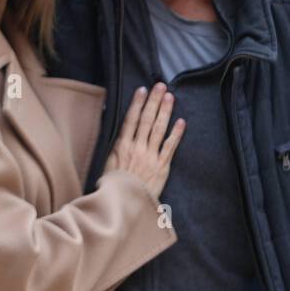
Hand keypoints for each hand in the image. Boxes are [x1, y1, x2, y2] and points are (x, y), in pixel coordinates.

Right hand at [103, 83, 184, 198]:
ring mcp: (151, 156)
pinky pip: (171, 147)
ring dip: (165, 111)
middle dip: (154, 101)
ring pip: (159, 129)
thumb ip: (115, 147)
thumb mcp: (107, 164)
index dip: (137, 103)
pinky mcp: (162, 167)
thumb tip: (119, 132)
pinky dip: (176, 134)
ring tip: (170, 96)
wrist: (123, 205)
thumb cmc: (113, 186)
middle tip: (160, 85)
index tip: (142, 90)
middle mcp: (137, 148)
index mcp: (122, 146)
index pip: (131, 120)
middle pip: (147, 120)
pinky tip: (181, 121)